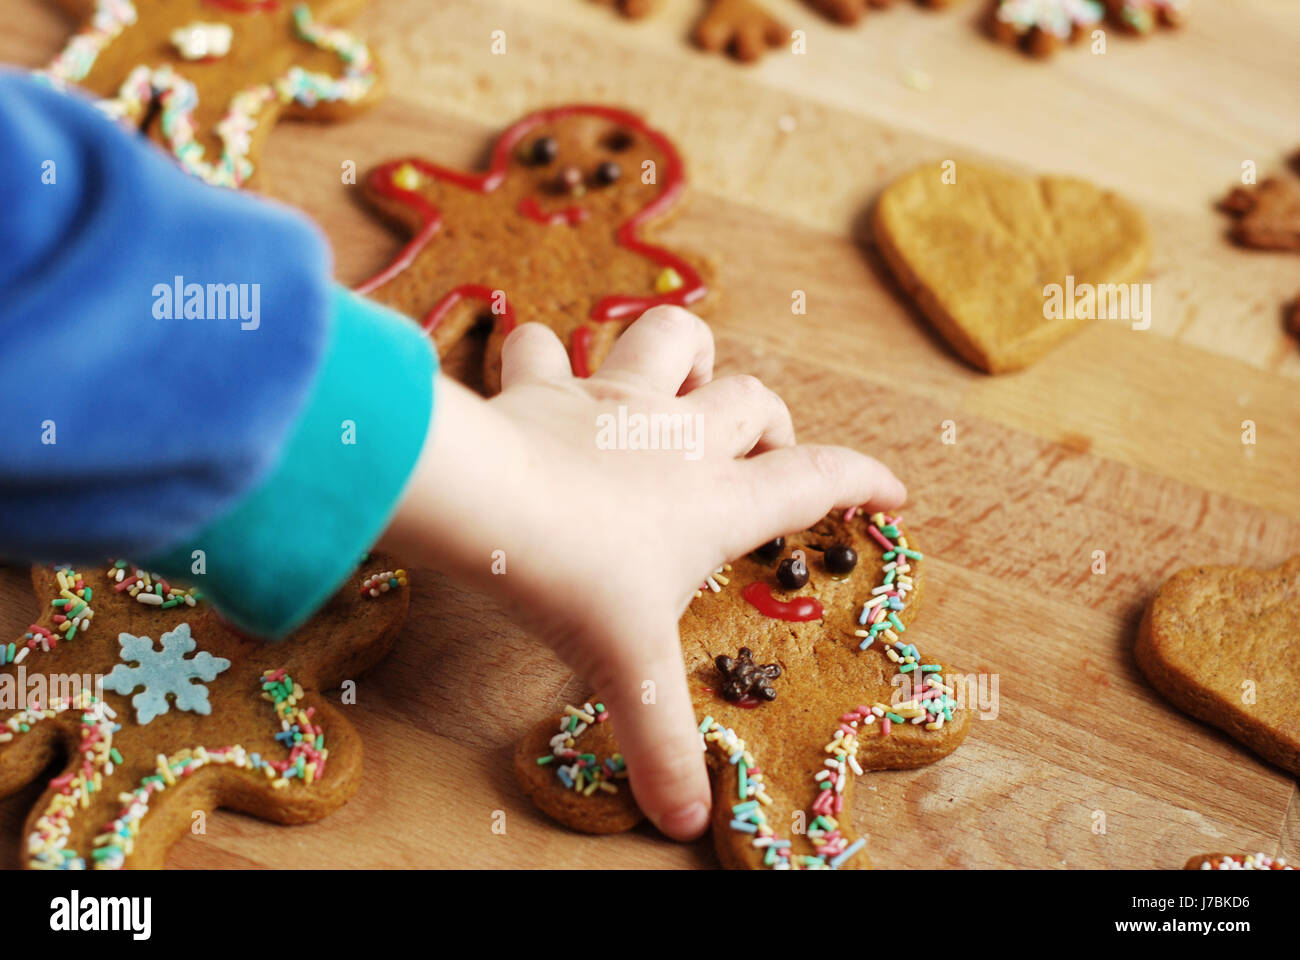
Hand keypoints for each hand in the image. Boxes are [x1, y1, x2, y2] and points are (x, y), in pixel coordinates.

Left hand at [383, 307, 905, 839]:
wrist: (491, 503)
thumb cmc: (576, 579)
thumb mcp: (627, 669)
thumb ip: (662, 744)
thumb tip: (687, 826)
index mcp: (715, 499)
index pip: (815, 479)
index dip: (862, 481)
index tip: (893, 492)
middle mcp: (675, 437)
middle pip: (750, 399)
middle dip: (769, 420)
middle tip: (763, 453)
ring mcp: (611, 402)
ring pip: (669, 338)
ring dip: (684, 349)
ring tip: (684, 374)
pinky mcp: (545, 388)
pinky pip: (543, 345)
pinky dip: (544, 352)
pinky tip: (542, 367)